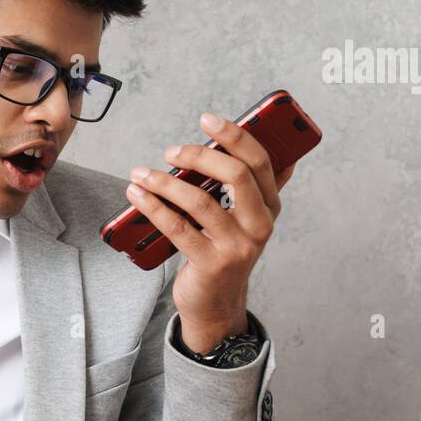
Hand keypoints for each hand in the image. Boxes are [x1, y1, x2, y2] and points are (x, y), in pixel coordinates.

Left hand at [125, 112, 295, 353]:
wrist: (217, 302)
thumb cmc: (225, 251)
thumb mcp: (246, 219)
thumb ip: (257, 189)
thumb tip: (283, 154)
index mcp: (270, 206)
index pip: (259, 161)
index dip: (234, 136)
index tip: (207, 119)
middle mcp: (260, 225)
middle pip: (236, 176)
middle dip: (199, 156)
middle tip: (170, 150)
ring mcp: (237, 247)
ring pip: (200, 202)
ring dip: (165, 182)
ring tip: (140, 173)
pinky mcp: (211, 264)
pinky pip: (177, 228)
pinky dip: (153, 207)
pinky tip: (136, 195)